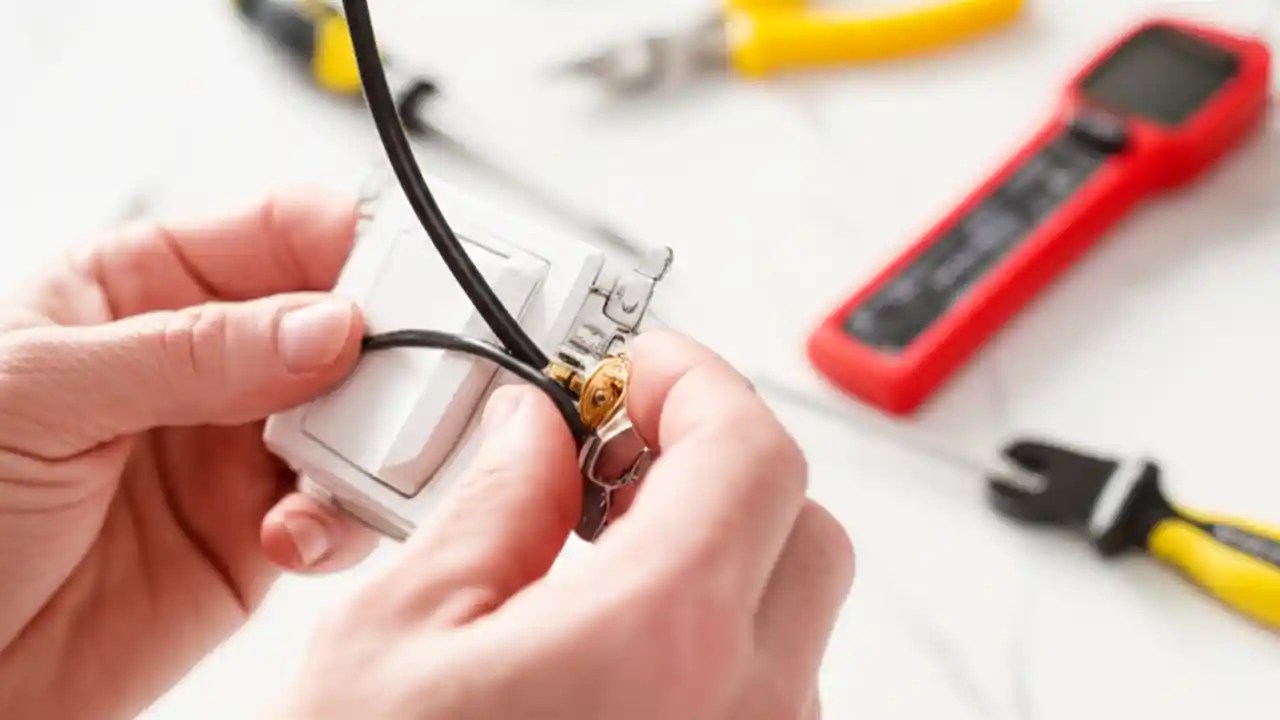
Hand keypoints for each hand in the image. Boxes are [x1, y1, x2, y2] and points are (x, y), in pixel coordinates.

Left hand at [0, 194, 381, 718]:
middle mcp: (202, 363)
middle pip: (333, 323)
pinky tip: (293, 534)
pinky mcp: (259, 535)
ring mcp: (235, 450)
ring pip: (354, 418)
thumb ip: (191, 352)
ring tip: (338, 465)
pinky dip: (342, 522)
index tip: (391, 277)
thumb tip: (326, 324)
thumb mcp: (41, 395)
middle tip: (398, 375)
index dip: (343, 244)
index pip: (272, 233)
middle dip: (377, 347)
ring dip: (368, 441)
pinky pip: (339, 512)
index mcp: (137, 287)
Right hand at [278, 332, 853, 719]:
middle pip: (798, 523)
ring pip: (789, 610)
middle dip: (714, 461)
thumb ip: (490, 505)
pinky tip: (614, 637)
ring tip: (601, 544)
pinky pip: (765, 685)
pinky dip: (712, 630)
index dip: (697, 383)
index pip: (751, 453)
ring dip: (716, 548)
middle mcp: (744, 713)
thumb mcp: (398, 638)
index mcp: (663, 643)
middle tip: (618, 448)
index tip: (642, 365)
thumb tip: (532, 432)